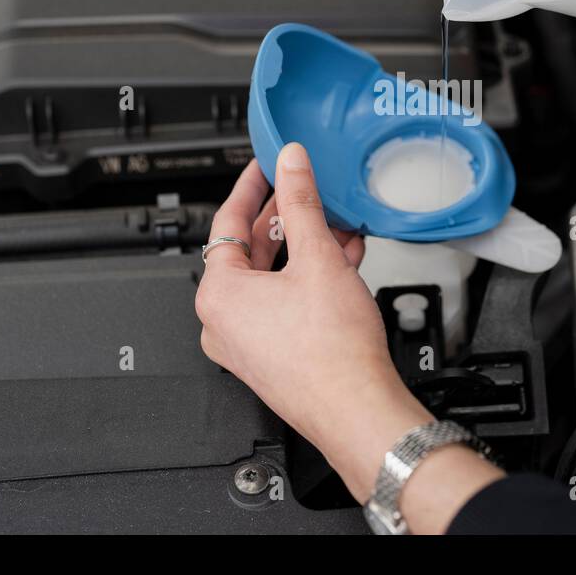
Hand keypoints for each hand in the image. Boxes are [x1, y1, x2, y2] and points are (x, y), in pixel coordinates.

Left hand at [195, 143, 503, 526]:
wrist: (357, 408)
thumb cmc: (331, 351)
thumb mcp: (318, 258)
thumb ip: (302, 203)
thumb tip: (291, 166)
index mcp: (218, 295)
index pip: (227, 222)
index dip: (252, 186)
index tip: (266, 166)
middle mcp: (222, 322)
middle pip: (250, 251)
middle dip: (287, 220)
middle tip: (304, 191)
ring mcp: (245, 343)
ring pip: (272, 279)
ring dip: (305, 248)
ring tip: (336, 226)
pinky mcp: (271, 357)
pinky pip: (283, 304)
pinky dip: (308, 280)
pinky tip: (341, 262)